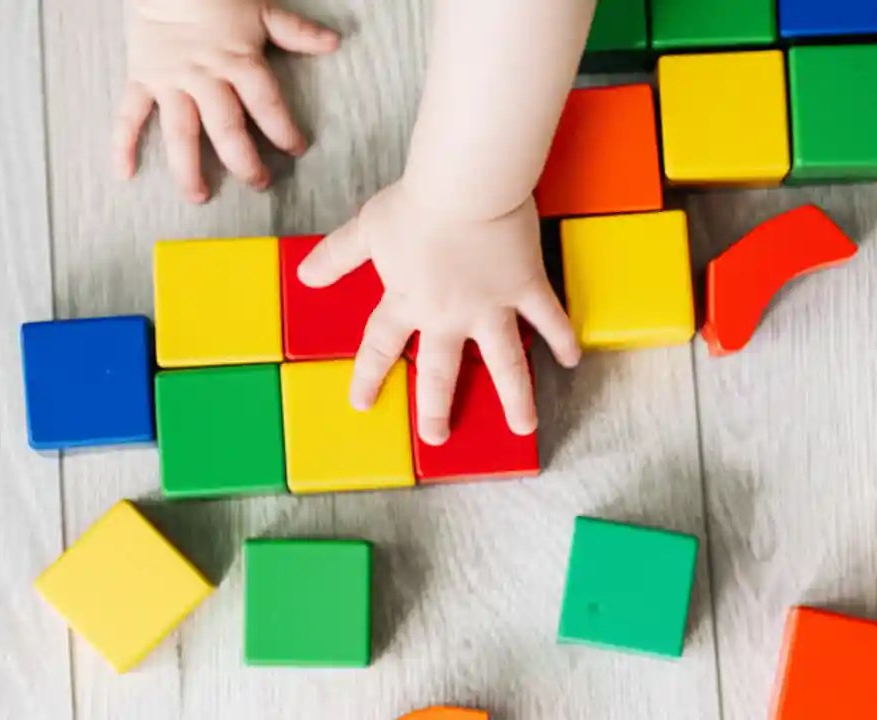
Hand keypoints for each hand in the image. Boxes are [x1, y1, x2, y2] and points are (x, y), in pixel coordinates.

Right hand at [116, 0, 338, 201]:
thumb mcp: (262, 10)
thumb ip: (296, 32)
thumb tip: (333, 42)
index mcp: (238, 62)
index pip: (266, 103)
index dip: (283, 129)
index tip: (296, 149)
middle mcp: (204, 77)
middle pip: (226, 127)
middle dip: (243, 160)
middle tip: (258, 184)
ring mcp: (170, 82)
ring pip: (179, 132)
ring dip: (188, 167)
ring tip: (199, 196)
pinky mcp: (141, 79)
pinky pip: (129, 115)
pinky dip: (122, 143)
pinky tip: (125, 173)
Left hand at [298, 181, 581, 445]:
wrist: (465, 187)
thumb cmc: (415, 204)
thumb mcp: (367, 229)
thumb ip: (336, 256)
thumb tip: (305, 276)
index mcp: (408, 302)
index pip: (381, 346)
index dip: (370, 375)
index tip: (362, 403)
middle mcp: (449, 316)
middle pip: (440, 372)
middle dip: (437, 408)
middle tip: (437, 437)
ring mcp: (492, 307)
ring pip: (505, 363)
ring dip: (516, 397)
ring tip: (523, 426)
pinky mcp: (526, 287)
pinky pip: (548, 318)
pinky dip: (562, 338)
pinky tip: (572, 359)